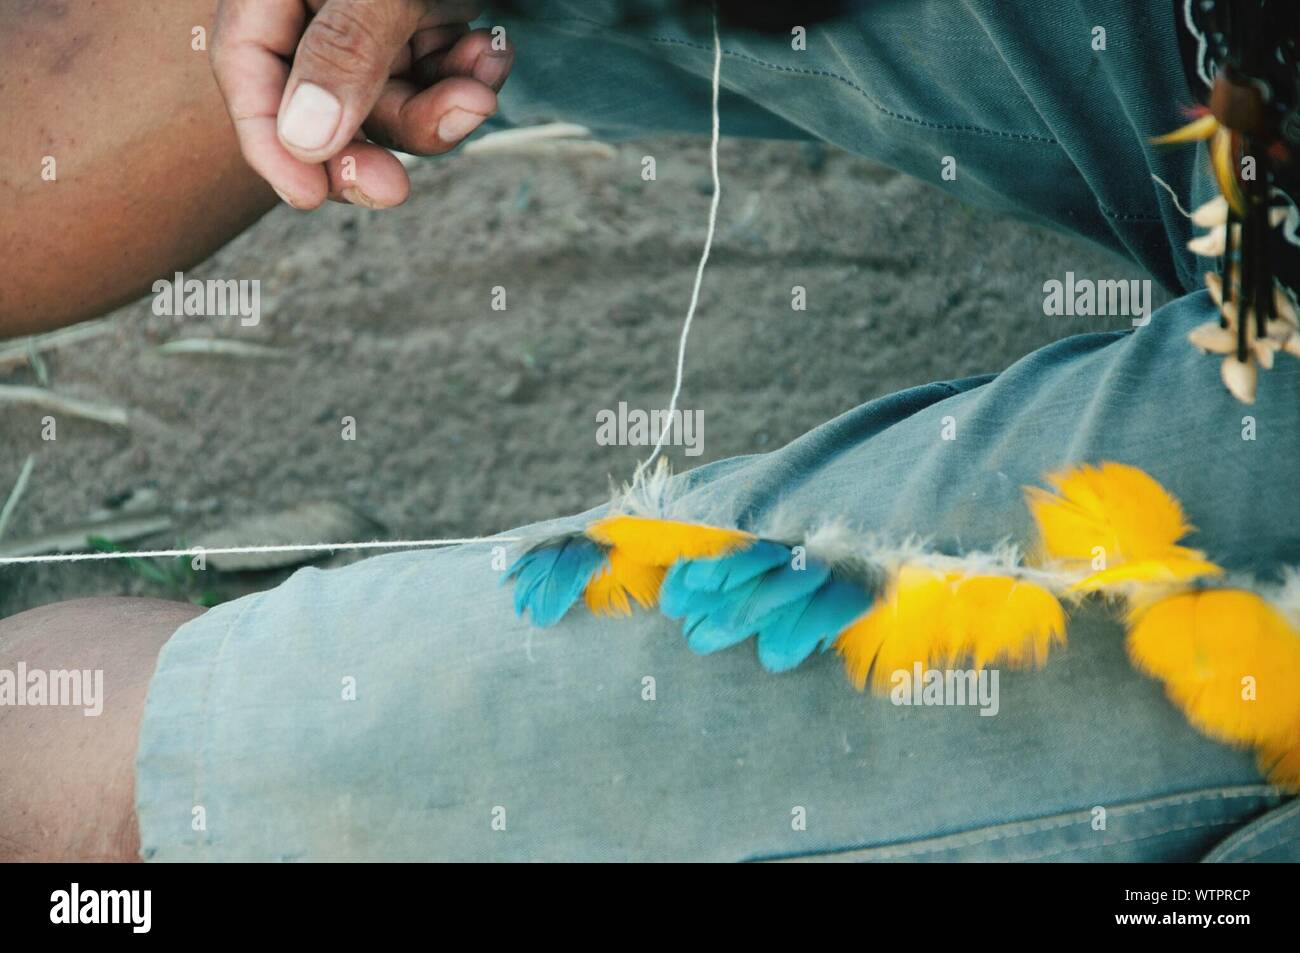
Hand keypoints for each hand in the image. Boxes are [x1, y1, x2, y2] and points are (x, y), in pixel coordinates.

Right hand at [211, 0, 512, 209]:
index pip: (247, 67)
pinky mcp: (424, 14)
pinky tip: (490, 56)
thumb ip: (347, 47)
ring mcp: (373, 9)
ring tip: (480, 90)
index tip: (307, 197)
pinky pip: (430, 74)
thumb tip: (306, 140)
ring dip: (435, 110)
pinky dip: (462, 78)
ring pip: (386, 99)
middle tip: (396, 192)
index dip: (269, 140)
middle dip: (364, 147)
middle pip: (318, 102)